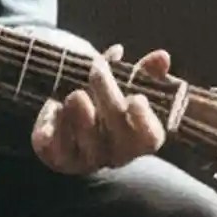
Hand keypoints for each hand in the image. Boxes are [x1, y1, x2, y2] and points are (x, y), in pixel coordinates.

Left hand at [30, 44, 168, 173]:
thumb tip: (162, 57)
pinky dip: (56, 127)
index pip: (149, 138)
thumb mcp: (123, 85)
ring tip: (76, 95)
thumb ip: (143, 73)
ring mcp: (88, 160)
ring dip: (81, 117)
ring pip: (87, 142)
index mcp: (138, 139)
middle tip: (98, 70)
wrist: (66, 120)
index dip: (144, 120)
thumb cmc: (103, 101)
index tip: (137, 98)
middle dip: (108, 98)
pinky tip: (54, 108)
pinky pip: (58, 148)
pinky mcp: (60, 159)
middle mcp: (116, 154)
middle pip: (117, 133)